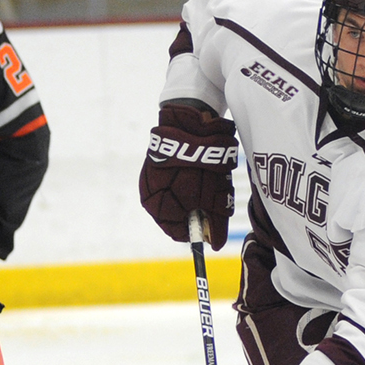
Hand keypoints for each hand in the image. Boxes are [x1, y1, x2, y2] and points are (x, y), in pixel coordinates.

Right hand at [140, 103, 236, 250]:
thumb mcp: (213, 195)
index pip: (176, 231)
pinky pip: (175, 183)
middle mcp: (149, 193)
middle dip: (197, 212)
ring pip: (177, 200)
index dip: (197, 231)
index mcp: (156, 203)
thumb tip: (214, 245)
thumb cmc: (202, 160)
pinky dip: (190, 183)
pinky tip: (200, 171)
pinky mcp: (158, 165)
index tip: (212, 228)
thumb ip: (214, 222)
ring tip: (208, 181)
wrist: (191, 119)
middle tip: (214, 199)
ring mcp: (151, 178)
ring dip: (195, 196)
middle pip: (176, 216)